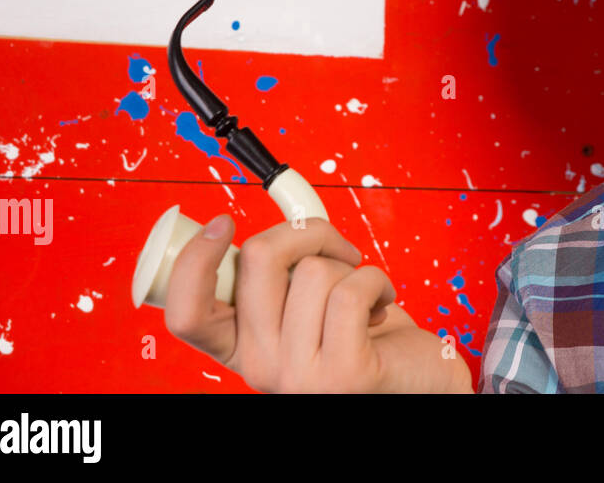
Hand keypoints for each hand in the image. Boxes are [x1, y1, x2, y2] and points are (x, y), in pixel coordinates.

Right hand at [162, 214, 472, 392]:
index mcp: (240, 349)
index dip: (194, 261)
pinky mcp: (344, 373)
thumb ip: (279, 277)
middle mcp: (259, 369)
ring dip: (348, 265)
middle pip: (257, 261)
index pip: (187, 313)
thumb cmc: (362, 336)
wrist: (416, 380)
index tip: (222, 223)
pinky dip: (376, 279)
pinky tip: (381, 303)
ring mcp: (298, 377)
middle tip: (334, 246)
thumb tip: (282, 223)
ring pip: (313, 270)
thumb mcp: (304, 308)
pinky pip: (352, 289)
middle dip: (306, 230)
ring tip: (361, 294)